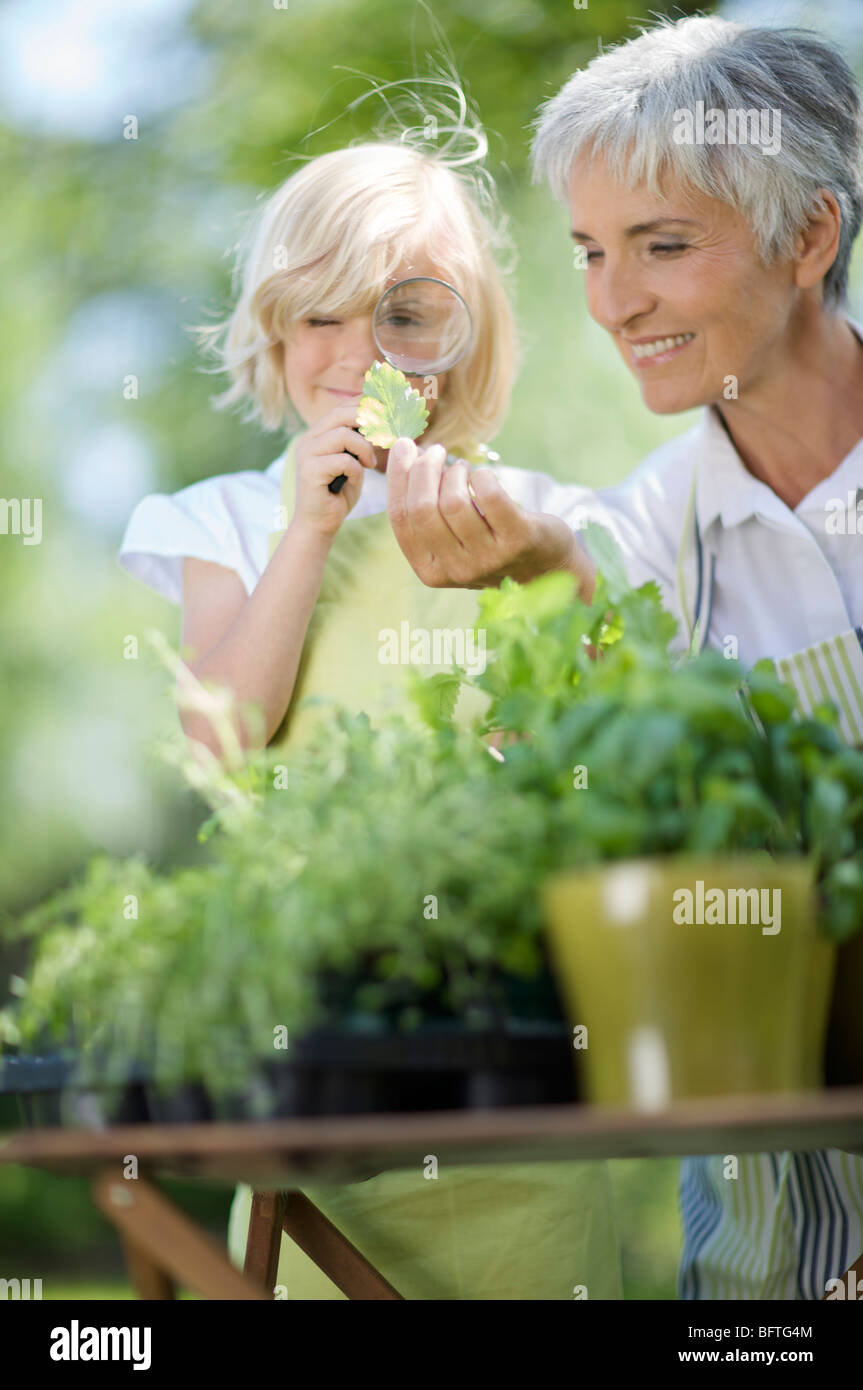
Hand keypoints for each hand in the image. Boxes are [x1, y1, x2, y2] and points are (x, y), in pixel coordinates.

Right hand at [293, 401, 377, 537]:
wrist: (319, 525)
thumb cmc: (339, 494)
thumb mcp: (353, 462)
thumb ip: (360, 442)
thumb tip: (382, 422)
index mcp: (318, 434)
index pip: (342, 407)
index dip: (366, 406)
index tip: (388, 414)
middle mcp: (308, 439)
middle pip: (340, 414)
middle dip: (368, 421)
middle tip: (384, 435)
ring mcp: (306, 454)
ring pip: (343, 435)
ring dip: (364, 449)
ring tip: (370, 464)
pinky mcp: (309, 471)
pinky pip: (342, 460)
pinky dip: (356, 471)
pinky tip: (354, 481)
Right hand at [385, 437, 595, 595]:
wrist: (545, 568)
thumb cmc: (491, 545)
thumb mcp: (451, 541)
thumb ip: (427, 512)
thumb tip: (407, 456)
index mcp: (430, 570)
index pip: (401, 518)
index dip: (399, 477)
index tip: (404, 446)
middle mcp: (456, 569)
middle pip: (423, 508)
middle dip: (425, 470)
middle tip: (437, 452)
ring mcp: (488, 558)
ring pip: (453, 502)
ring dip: (456, 473)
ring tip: (464, 469)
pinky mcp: (518, 540)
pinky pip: (489, 495)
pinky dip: (483, 476)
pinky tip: (485, 476)